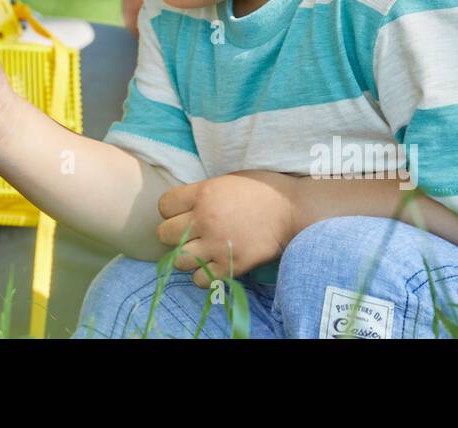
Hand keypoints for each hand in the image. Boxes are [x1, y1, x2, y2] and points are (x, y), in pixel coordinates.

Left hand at [156, 171, 295, 287]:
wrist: (293, 210)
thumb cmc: (263, 189)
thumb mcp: (228, 180)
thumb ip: (203, 192)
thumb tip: (183, 205)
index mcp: (204, 193)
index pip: (164, 206)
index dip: (171, 210)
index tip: (182, 213)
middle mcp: (205, 219)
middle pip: (165, 234)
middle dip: (173, 234)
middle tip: (189, 235)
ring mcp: (217, 244)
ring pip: (179, 260)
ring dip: (186, 257)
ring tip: (199, 252)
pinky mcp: (232, 265)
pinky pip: (200, 279)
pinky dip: (203, 275)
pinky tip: (212, 266)